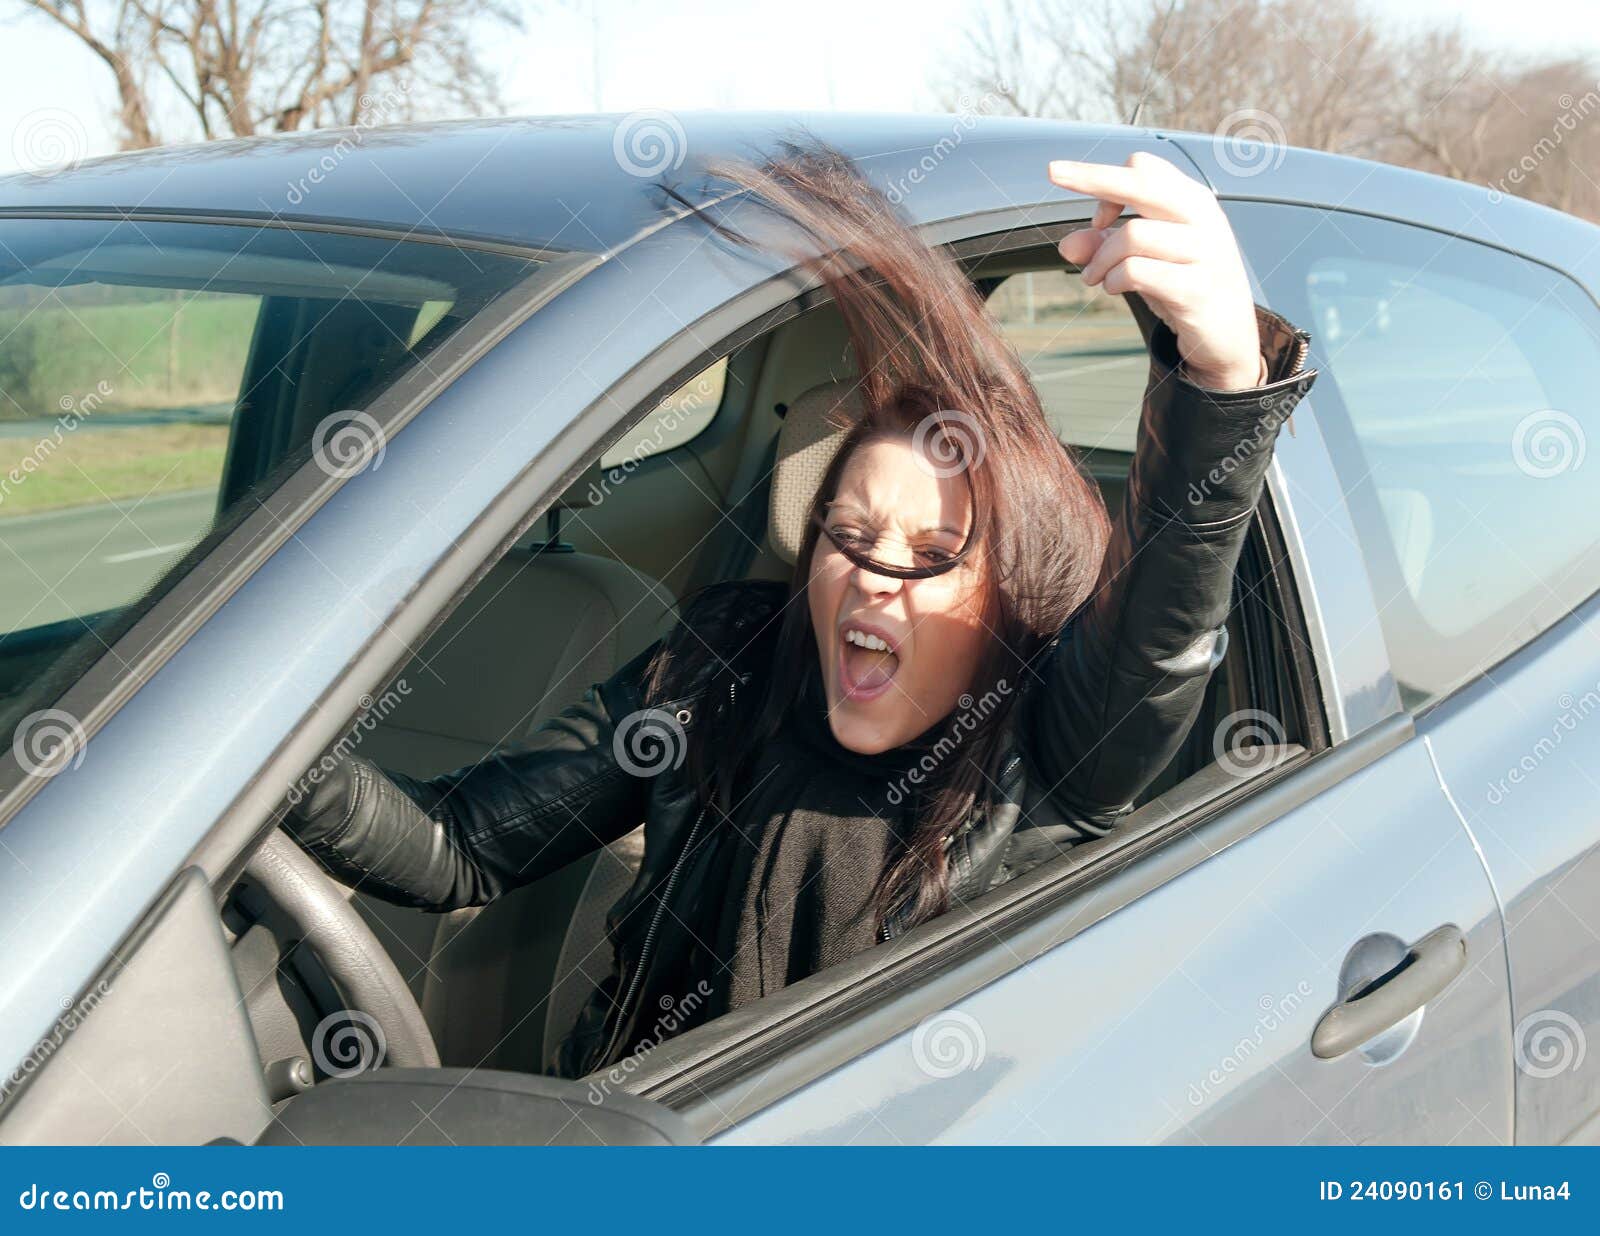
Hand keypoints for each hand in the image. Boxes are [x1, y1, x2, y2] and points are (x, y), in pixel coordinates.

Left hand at [1048, 152, 1263, 391]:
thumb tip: (1065, 245)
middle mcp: (1202, 219)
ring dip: (1099, 258)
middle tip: (1051, 171)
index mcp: (1192, 202)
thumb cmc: (1186, 287)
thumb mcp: (1145, 261)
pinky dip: (1113, 279)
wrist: (1230, 336)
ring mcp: (1204, 252)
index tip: (1096, 217)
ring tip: (1093, 277)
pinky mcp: (1196, 288)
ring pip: (1131, 234)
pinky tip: (1113, 287)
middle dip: (1091, 175)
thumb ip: (1106, 248)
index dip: (1108, 181)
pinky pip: (1137, 272)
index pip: (1145, 168)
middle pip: (1142, 181)